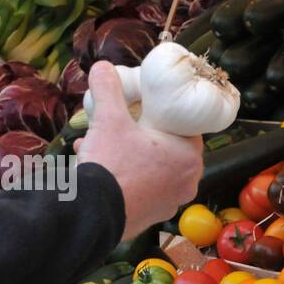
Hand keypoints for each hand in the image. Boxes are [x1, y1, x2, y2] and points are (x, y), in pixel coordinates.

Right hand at [76, 62, 203, 239]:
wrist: (93, 213)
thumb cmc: (111, 165)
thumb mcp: (109, 120)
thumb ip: (109, 90)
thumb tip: (102, 66)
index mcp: (190, 157)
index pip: (185, 127)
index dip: (163, 114)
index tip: (145, 108)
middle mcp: (188, 183)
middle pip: (166, 148)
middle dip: (140, 133)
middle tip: (120, 123)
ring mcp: (171, 203)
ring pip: (151, 168)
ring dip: (127, 153)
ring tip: (98, 141)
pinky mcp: (151, 216)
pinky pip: (140, 188)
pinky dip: (123, 175)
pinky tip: (96, 164)